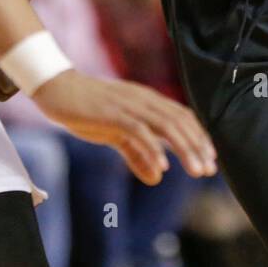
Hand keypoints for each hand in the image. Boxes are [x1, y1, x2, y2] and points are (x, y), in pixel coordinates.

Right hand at [32, 70, 215, 184]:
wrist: (56, 89)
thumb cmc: (87, 109)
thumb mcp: (116, 135)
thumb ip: (136, 154)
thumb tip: (157, 177)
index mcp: (147, 101)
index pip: (182, 116)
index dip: (199, 136)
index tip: (211, 159)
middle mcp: (143, 99)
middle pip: (180, 121)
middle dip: (198, 146)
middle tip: (209, 170)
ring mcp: (128, 105)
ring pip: (166, 125)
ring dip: (184, 148)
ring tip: (196, 170)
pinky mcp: (112, 113)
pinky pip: (138, 131)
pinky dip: (153, 148)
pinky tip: (162, 166)